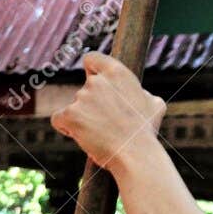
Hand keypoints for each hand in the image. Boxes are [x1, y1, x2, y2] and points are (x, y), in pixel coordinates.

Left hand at [49, 52, 165, 169]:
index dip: (91, 70)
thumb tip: (139, 94)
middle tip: (105, 123)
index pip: (92, 59)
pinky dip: (65, 128)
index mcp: (116, 72)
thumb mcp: (154, 104)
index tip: (91, 79)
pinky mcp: (70, 115)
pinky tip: (79, 136)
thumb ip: (140, 92)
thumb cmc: (145, 132)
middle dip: (91, 104)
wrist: (135, 153)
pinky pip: (58, 119)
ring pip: (74, 107)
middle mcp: (96, 81)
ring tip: (99, 135)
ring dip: (82, 119)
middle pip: (85, 89)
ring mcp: (82, 98)